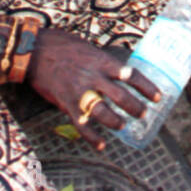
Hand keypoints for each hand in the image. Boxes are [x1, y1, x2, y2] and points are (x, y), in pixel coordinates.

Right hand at [25, 27, 159, 149]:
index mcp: (101, 61)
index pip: (131, 75)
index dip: (146, 87)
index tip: (158, 97)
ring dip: (116, 122)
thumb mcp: (87, 47)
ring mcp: (79, 92)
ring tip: (123, 125)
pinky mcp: (66, 104)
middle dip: (136, 108)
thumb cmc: (60, 45)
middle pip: (121, 96)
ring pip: (104, 113)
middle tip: (143, 114)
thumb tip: (117, 70)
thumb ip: (102, 61)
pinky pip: (82, 125)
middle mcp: (93, 77)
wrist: (33, 51)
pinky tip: (102, 145)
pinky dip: (92, 138)